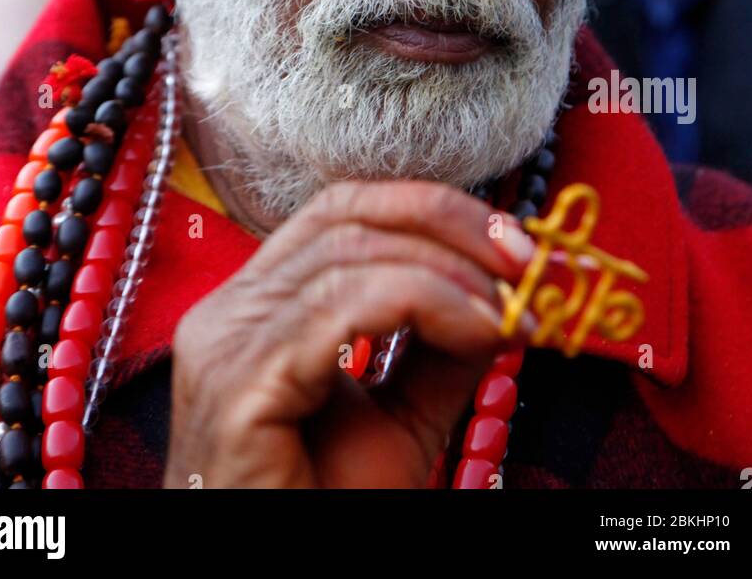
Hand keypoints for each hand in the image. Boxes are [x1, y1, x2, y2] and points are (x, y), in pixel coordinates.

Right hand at [163, 179, 535, 488]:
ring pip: (351, 256)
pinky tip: (477, 330)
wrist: (269, 576)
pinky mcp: (241, 383)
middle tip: (525, 265)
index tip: (511, 243)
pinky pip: (344, 309)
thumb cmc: (321, 507)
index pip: (341, 211)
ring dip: (451, 273)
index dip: (428, 208)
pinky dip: (427, 303)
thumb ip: (439, 353)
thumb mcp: (399, 420)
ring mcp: (226, 342)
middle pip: (347, 218)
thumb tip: (503, 294)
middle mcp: (229, 310)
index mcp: (254, 305)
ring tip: (509, 312)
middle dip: (450, 228)